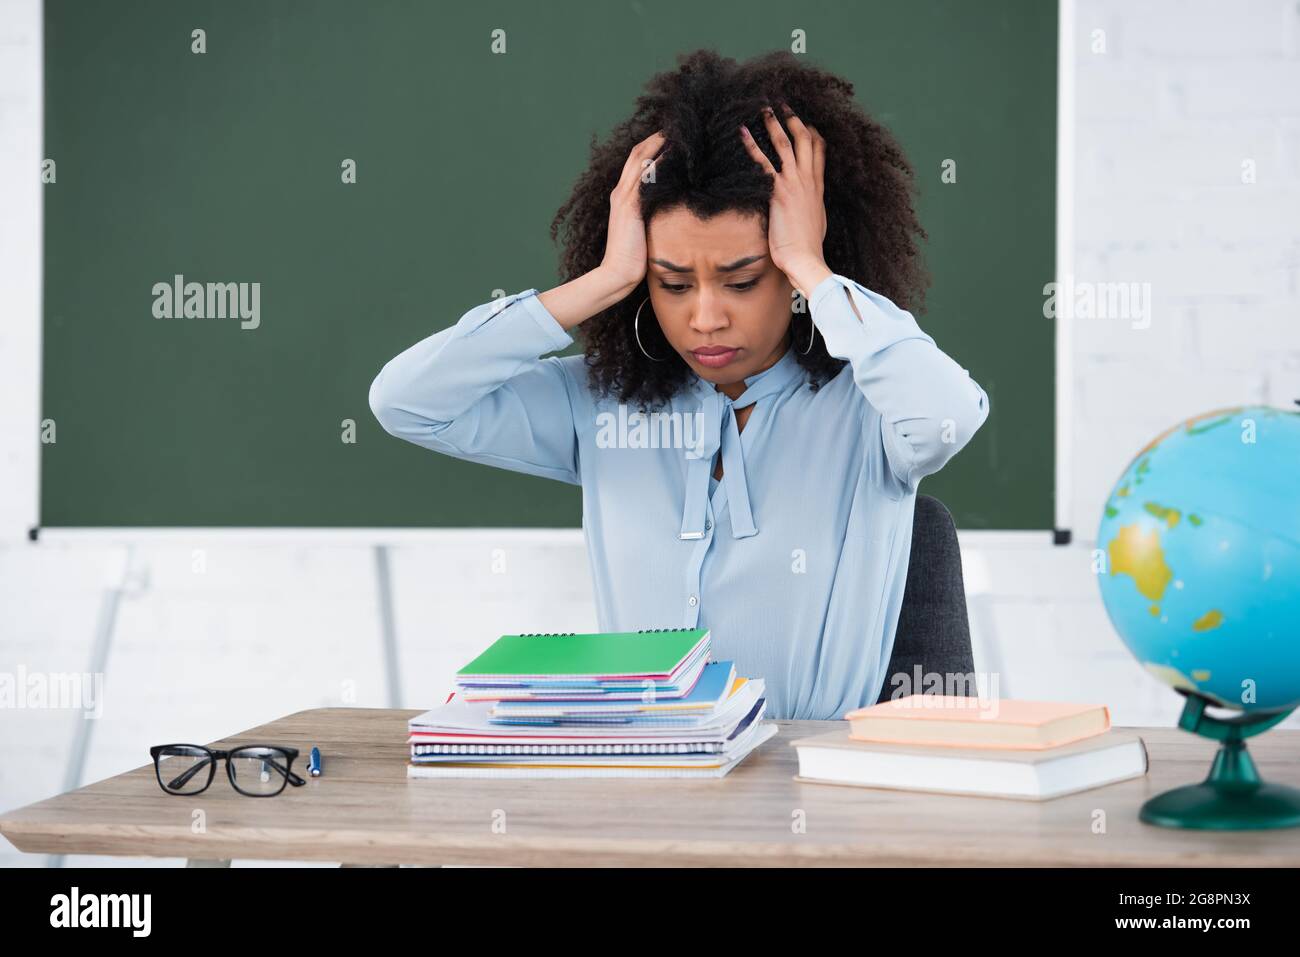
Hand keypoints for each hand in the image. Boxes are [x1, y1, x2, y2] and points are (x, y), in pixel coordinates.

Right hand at [599, 129, 668, 291]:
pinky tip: (673, 153)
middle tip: (676, 126)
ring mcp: (624, 198)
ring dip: (658, 143)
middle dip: (656, 138)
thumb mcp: (643, 230)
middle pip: (637, 154)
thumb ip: (651, 214)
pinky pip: (644, 177)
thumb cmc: (633, 259)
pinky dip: (658, 162)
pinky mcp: (630, 207)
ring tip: (677, 131)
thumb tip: (671, 206)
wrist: (617, 274)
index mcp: (622, 198)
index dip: (652, 147)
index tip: (670, 137)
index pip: (636, 163)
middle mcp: (620, 192)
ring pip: (641, 160)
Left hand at [740, 104, 829, 291]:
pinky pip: (763, 162)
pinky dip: (751, 145)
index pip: (819, 152)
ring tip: (764, 108)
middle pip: (805, 140)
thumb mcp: (816, 223)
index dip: (813, 133)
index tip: (806, 122)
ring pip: (786, 144)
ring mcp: (794, 184)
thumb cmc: (808, 248)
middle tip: (784, 105)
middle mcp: (808, 181)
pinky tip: (742, 132)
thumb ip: (811, 209)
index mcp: (818, 188)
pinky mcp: (778, 192)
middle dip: (795, 119)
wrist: (806, 259)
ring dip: (775, 123)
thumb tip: (808, 208)